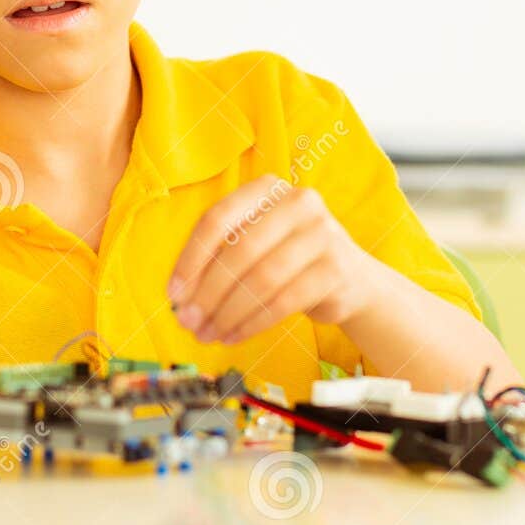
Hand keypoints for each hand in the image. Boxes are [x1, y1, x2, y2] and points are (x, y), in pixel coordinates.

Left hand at [167, 175, 378, 344]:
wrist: (350, 279)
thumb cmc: (287, 258)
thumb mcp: (254, 243)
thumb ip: (220, 257)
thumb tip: (180, 297)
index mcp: (267, 188)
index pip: (218, 219)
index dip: (192, 259)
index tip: (174, 293)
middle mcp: (298, 202)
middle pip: (240, 250)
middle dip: (208, 292)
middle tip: (188, 322)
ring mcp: (322, 234)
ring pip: (262, 278)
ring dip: (229, 312)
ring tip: (209, 334)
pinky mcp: (336, 269)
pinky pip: (284, 301)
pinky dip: (253, 323)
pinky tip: (234, 335)